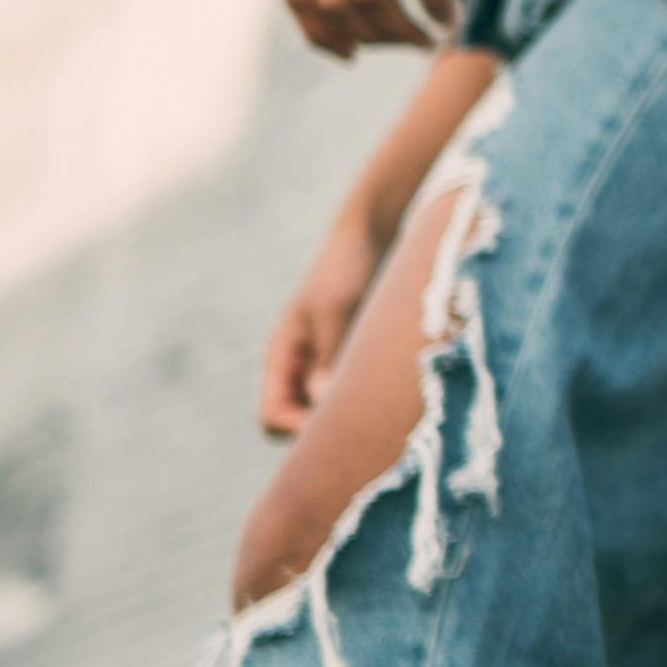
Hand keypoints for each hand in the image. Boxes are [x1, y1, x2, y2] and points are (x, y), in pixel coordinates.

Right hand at [259, 200, 383, 432]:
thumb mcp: (337, 309)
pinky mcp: (352, 360)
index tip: (336, 422)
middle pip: (300, 425)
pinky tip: (394, 396)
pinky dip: (366, 403)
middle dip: (326, 432)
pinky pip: (352, 397)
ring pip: (328, 415)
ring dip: (350, 418)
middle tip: (368, 429)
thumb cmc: (347, 265)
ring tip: (384, 409)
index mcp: (282, 357)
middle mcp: (300, 368)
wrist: (370, 234)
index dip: (297, 430)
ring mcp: (326, 366)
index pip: (272, 418)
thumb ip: (330, 355)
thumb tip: (322, 404)